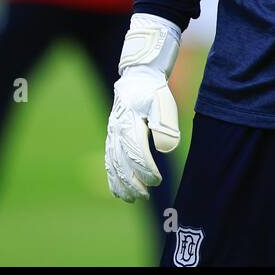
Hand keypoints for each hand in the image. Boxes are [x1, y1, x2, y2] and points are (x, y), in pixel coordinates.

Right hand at [106, 13, 181, 202]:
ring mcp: (113, 133)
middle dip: (132, 182)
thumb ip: (164, 126)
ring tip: (130, 198)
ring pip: (112, 163)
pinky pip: (108, 159)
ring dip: (120, 183)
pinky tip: (117, 188)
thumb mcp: (164, 104)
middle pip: (122, 163)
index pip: (136, 154)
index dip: (146, 171)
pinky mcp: (112, 134)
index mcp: (131, 123)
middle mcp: (118, 130)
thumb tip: (165, 150)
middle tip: (144, 196)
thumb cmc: (154, 91)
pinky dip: (112, 175)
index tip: (157, 181)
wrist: (138, 76)